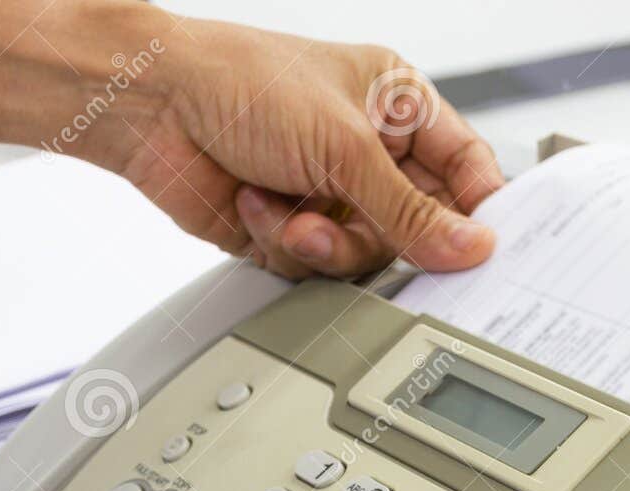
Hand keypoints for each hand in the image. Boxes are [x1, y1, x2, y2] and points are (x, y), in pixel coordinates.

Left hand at [95, 17, 504, 277]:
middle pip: (417, 226)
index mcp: (395, 104)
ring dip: (327, 245)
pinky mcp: (290, 227)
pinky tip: (259, 208)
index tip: (483, 249)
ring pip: (366, 256)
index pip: (464, 166)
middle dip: (384, 235)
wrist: (147, 106)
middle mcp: (366, 150)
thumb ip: (411, 210)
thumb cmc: (238, 83)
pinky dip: (288, 247)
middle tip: (367, 233)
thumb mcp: (343, 145)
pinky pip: (316, 267)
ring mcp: (328, 191)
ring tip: (294, 218)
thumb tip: (471, 247)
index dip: (477, 210)